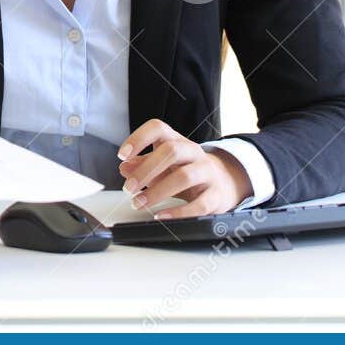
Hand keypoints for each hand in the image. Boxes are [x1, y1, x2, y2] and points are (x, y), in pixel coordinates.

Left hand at [117, 119, 250, 219]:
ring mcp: (208, 172)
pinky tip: (161, 216)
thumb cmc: (186, 170)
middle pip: (171, 151)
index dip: (138, 138)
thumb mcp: (164, 164)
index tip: (122, 156)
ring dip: (157, 192)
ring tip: (139, 203)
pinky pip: (199, 204)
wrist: (223, 182)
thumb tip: (125, 168)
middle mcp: (194, 152)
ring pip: (185, 177)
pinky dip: (178, 212)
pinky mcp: (216, 195)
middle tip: (128, 188)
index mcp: (177, 140)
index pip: (158, 128)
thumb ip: (143, 164)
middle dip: (146, 170)